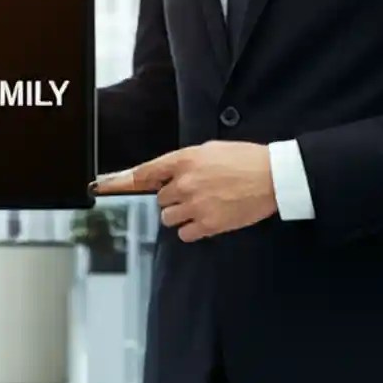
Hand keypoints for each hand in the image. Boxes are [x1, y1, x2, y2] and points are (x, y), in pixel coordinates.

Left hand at [93, 141, 275, 242]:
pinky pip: (184, 233)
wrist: (273, 177)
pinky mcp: (209, 224)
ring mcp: (195, 204)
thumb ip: (186, 161)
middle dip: (171, 198)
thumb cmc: (246, 159)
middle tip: (191, 194)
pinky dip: (190, 230)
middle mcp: (185, 182)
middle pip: (159, 199)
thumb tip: (168, 172)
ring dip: (178, 214)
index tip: (109, 185)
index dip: (126, 180)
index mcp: (184, 160)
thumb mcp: (211, 149)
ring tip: (199, 208)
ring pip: (168, 217)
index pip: (145, 172)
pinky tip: (204, 221)